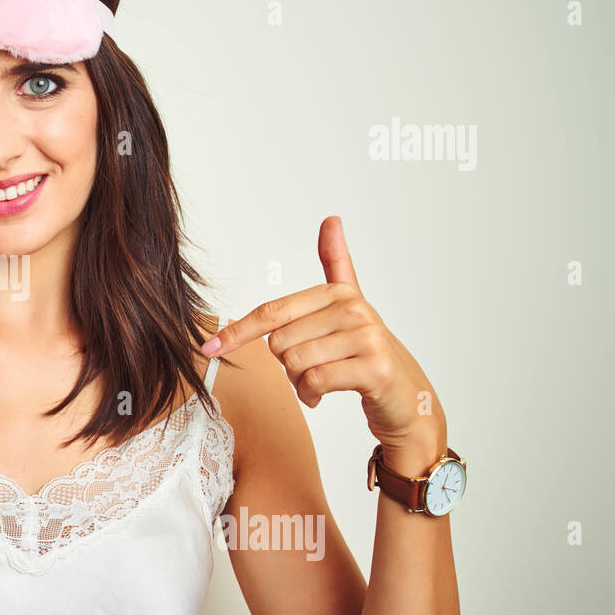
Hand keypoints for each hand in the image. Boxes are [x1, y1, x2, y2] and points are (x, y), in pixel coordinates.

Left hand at [199, 216, 443, 454]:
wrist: (406, 394)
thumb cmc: (364, 351)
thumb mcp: (347, 308)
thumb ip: (336, 264)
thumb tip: (332, 218)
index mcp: (337, 293)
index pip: (271, 312)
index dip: (237, 331)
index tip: (208, 348)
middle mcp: (353, 309)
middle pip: (279, 343)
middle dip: (286, 366)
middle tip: (311, 370)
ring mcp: (366, 337)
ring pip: (295, 363)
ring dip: (299, 383)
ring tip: (320, 382)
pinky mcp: (374, 367)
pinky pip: (315, 381)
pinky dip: (312, 395)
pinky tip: (324, 394)